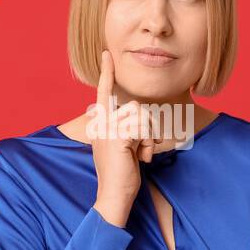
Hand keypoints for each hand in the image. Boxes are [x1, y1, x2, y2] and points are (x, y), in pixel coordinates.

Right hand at [89, 49, 157, 226]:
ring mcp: (107, 130)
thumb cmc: (122, 175)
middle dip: (147, 129)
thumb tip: (142, 120)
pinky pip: (143, 129)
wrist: (114, 195)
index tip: (107, 54)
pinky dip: (148, 145)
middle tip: (141, 151)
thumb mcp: (125, 148)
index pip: (105, 93)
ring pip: (142, 116)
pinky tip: (141, 159)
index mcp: (100, 124)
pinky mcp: (118, 137)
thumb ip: (127, 131)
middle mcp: (101, 123)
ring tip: (140, 155)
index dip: (107, 73)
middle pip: (135, 107)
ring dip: (149, 138)